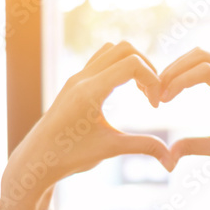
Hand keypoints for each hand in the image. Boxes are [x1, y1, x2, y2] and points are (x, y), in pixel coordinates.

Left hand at [0, 41, 172, 209]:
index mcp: (90, 92)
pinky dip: (119, 67)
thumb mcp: (110, 150)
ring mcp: (77, 78)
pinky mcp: (75, 82)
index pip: (132, 64)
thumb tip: (172, 160)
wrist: (36, 160)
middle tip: (151, 95)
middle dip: (146, 68)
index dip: (152, 80)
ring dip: (132, 64)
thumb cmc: (69, 157)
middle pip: (125, 49)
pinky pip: (102, 60)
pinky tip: (124, 92)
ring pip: (112, 50)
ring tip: (139, 92)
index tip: (154, 105)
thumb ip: (143, 147)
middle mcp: (82, 78)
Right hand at [155, 48, 209, 164]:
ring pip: (203, 54)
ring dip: (179, 66)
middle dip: (175, 69)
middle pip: (202, 56)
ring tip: (163, 86)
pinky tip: (175, 83)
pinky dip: (188, 66)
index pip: (207, 73)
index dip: (181, 81)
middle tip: (157, 89)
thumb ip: (196, 148)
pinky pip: (207, 59)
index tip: (164, 98)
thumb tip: (168, 155)